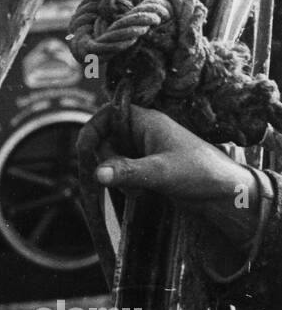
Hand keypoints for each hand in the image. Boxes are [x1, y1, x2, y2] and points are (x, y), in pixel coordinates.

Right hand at [95, 105, 260, 248]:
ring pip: (111, 159)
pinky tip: (140, 195)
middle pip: (104, 139)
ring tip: (136, 191)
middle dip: (106, 161)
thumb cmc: (201, 173)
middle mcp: (141, 132)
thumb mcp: (162, 172)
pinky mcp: (145, 168)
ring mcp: (143, 151)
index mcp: (146, 120)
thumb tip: (96, 174)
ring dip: (116, 176)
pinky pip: (122, 173)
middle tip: (117, 179)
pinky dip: (124, 184)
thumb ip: (128, 171)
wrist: (225, 194)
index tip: (84, 152)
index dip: (92, 130)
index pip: (107, 115)